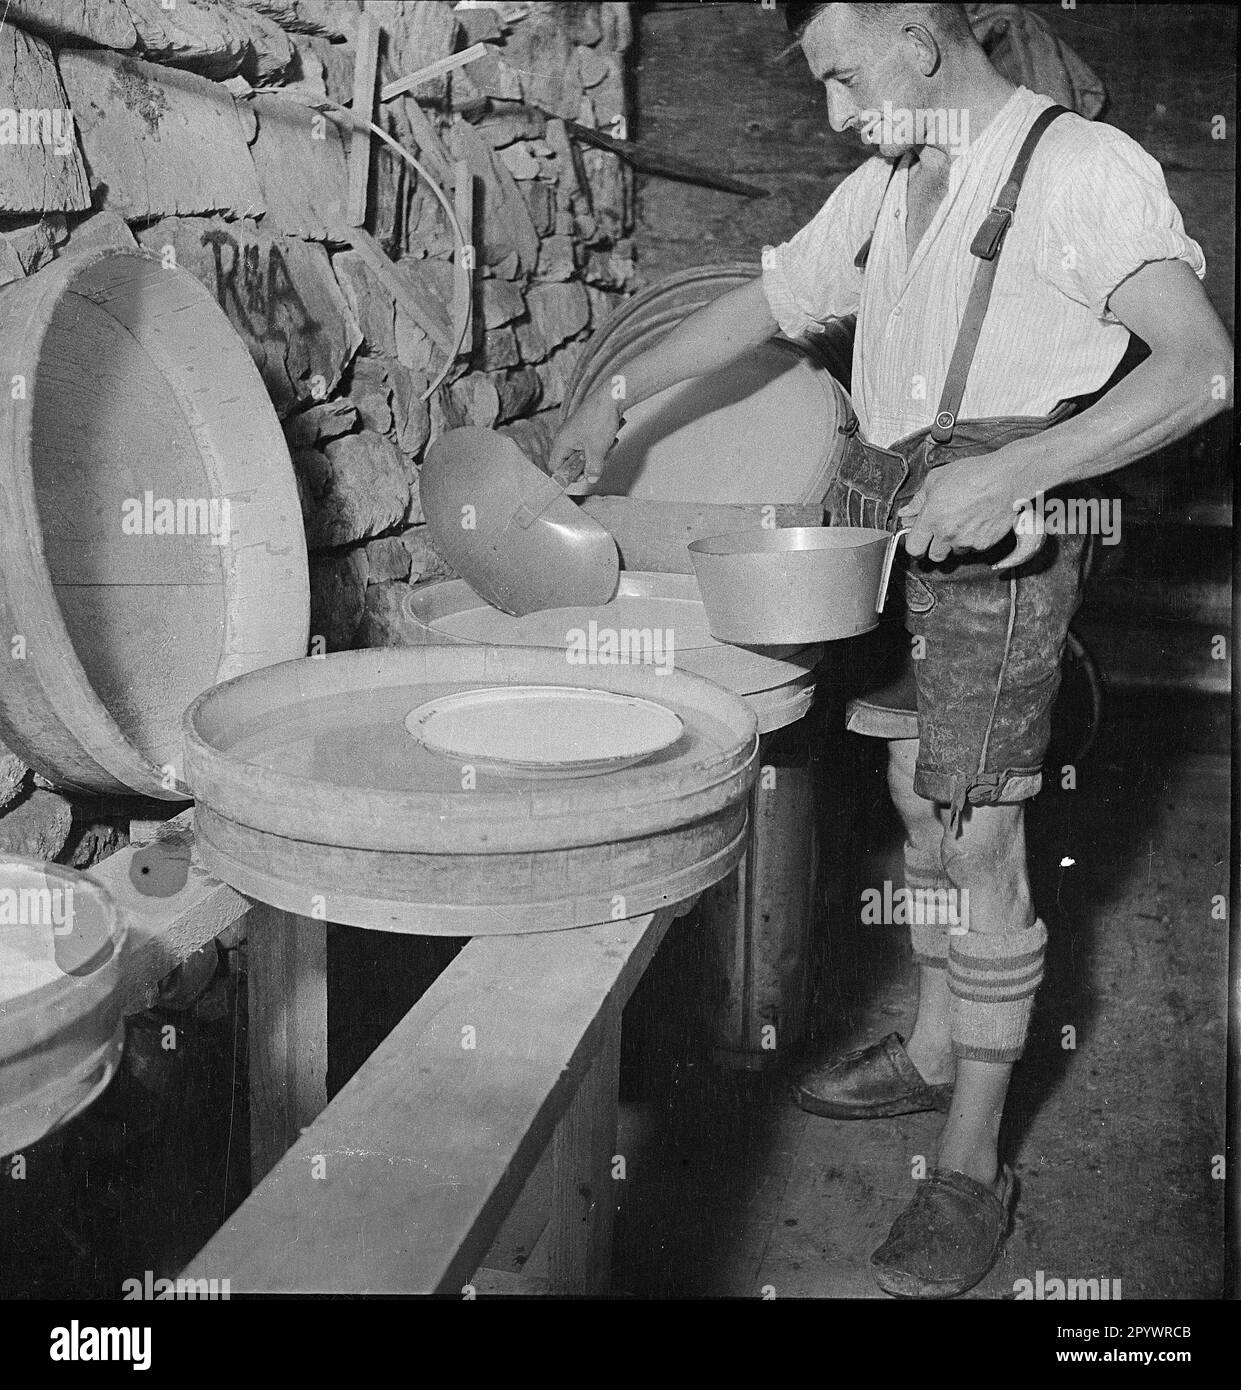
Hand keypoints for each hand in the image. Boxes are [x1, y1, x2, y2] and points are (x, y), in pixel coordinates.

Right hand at [546, 390, 622, 485]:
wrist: (612, 397)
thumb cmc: (600, 418)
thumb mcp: (597, 450)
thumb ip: (593, 468)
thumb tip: (591, 479)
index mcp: (562, 442)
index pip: (555, 467)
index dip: (567, 475)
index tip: (581, 476)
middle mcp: (566, 437)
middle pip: (572, 462)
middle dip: (587, 464)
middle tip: (598, 461)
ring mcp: (577, 432)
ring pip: (585, 454)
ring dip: (598, 455)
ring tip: (608, 447)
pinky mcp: (588, 428)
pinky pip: (593, 445)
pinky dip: (603, 446)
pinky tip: (611, 440)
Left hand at [897, 452, 1044, 569]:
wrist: (1006, 478)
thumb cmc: (973, 474)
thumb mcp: (937, 479)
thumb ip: (918, 500)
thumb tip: (906, 513)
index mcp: (931, 518)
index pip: (913, 548)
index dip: (916, 544)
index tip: (920, 538)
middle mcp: (947, 533)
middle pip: (934, 556)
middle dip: (935, 546)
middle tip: (942, 531)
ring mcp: (966, 541)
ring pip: (955, 552)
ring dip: (955, 542)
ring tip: (964, 521)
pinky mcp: (984, 544)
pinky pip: (973, 549)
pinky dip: (973, 540)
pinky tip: (977, 522)